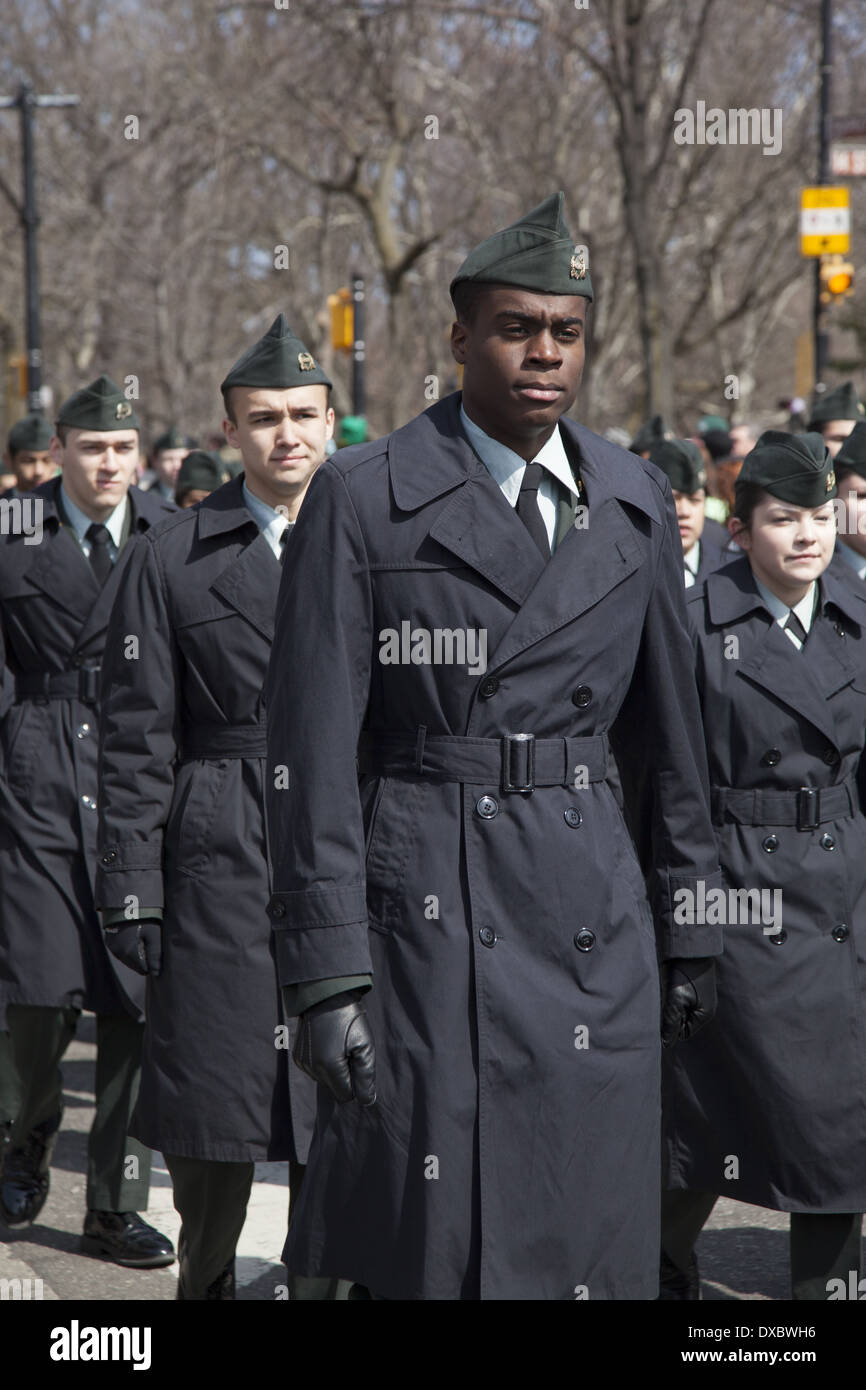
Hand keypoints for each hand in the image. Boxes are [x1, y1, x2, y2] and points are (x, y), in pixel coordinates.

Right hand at [104, 918, 161, 975]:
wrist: (126, 898)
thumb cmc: (143, 916)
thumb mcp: (153, 934)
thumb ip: (155, 955)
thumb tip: (156, 973)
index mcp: (128, 953)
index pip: (143, 969)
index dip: (153, 963)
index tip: (158, 950)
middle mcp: (117, 952)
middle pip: (135, 965)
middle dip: (145, 958)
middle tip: (152, 942)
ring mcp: (112, 946)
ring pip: (128, 958)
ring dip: (137, 953)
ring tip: (145, 937)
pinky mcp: (110, 939)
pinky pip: (122, 951)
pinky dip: (130, 948)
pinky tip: (137, 936)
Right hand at [293, 990, 376, 1105]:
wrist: (326, 996)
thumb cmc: (350, 1020)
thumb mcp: (366, 1046)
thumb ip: (366, 1077)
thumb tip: (366, 1101)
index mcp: (329, 1068)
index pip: (346, 1096)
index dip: (355, 1082)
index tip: (357, 1060)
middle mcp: (312, 1069)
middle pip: (334, 1089)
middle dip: (344, 1075)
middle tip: (349, 1050)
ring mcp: (303, 1063)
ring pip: (325, 1080)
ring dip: (333, 1069)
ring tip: (338, 1044)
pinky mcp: (298, 1057)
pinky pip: (315, 1070)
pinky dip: (323, 1062)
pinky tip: (327, 1043)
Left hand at [660, 956, 716, 1046]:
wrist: (689, 947)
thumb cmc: (685, 974)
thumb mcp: (676, 1000)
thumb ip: (670, 1023)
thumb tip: (665, 1045)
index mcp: (704, 1015)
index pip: (682, 1033)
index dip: (669, 1029)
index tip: (659, 1017)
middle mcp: (703, 1008)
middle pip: (681, 1022)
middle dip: (668, 1017)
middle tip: (658, 1005)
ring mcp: (699, 997)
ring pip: (678, 1010)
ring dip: (668, 1006)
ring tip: (662, 995)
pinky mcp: (691, 987)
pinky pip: (679, 999)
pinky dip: (670, 996)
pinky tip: (664, 988)